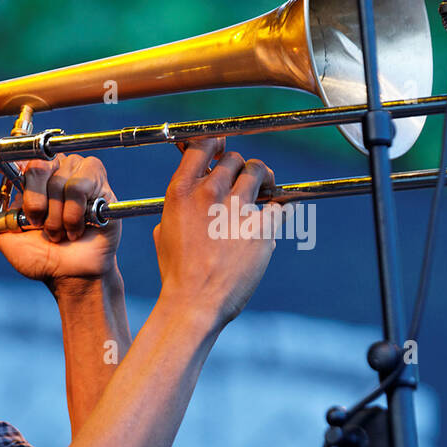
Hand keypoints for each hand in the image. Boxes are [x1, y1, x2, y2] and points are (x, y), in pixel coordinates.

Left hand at [0, 146, 120, 287]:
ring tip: (60, 231)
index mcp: (26, 177)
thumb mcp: (3, 235)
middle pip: (36, 165)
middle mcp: (51, 167)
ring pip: (58, 180)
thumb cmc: (41, 255)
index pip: (8, 152)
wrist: (70, 275)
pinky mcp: (98, 181)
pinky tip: (76, 227)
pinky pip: (78, 187)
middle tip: (37, 224)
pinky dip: (73, 213)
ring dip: (56, 216)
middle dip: (34, 202)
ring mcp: (76, 171)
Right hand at [153, 138, 279, 329]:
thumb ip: (178, 207)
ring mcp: (236, 208)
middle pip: (234, 158)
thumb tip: (189, 194)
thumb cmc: (177, 273)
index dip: (216, 142)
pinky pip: (280, 204)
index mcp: (181, 191)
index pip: (203, 145)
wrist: (194, 304)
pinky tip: (279, 215)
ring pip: (259, 172)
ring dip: (265, 179)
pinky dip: (281, 208)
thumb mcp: (165, 232)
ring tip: (267, 190)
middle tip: (246, 181)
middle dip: (241, 168)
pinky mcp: (261, 227)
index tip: (223, 148)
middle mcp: (209, 193)